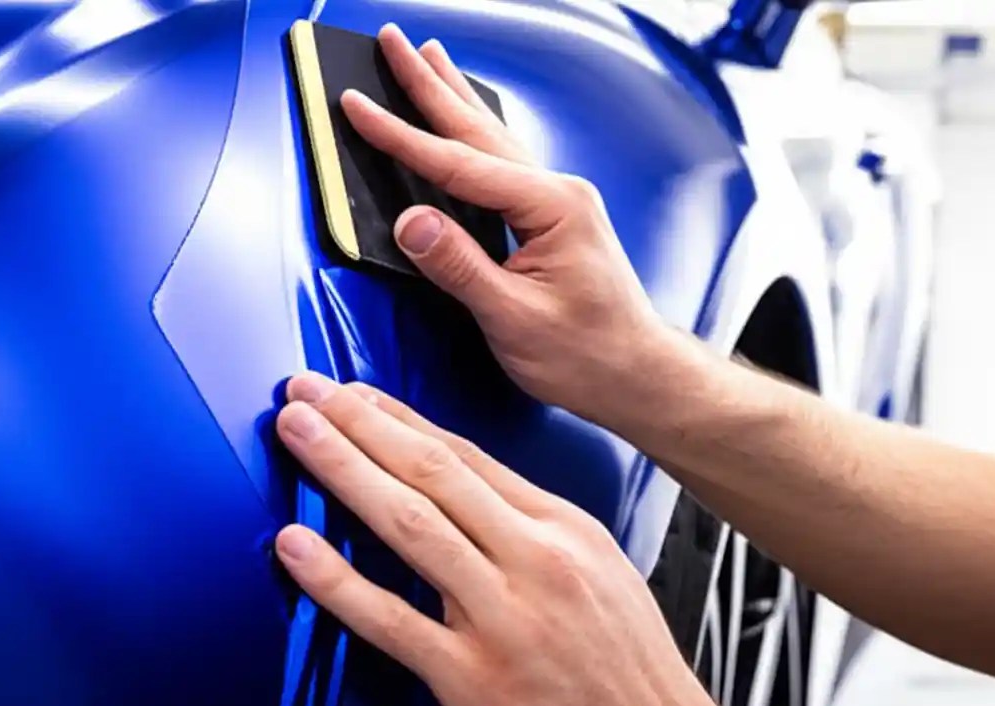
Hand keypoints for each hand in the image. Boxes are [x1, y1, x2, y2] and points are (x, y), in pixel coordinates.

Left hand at [274, 373, 719, 705]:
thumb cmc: (625, 660)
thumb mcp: (597, 566)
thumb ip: (530, 524)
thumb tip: (459, 484)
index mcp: (564, 528)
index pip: (465, 456)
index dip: (399, 417)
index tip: (355, 394)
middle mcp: (534, 562)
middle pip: (430, 473)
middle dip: (360, 424)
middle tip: (308, 391)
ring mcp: (501, 618)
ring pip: (408, 525)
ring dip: (343, 470)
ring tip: (298, 434)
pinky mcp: (471, 678)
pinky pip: (390, 619)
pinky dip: (336, 579)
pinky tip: (297, 545)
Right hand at [343, 25, 672, 427]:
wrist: (636, 375)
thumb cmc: (586, 354)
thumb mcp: (513, 317)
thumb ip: (459, 266)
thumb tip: (410, 221)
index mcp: (550, 207)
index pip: (457, 164)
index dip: (401, 135)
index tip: (358, 106)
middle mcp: (557, 192)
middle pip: (476, 128)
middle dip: (429, 83)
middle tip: (393, 41)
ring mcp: (558, 202)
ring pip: (490, 138)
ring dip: (453, 96)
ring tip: (428, 57)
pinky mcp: (552, 218)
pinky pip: (501, 162)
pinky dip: (473, 133)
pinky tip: (466, 120)